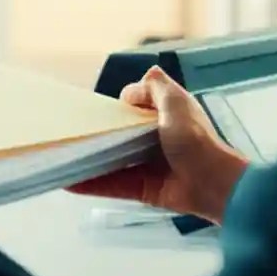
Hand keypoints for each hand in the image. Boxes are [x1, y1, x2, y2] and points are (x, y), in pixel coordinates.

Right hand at [67, 66, 248, 223]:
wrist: (213, 183)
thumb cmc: (195, 139)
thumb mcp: (175, 101)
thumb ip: (155, 86)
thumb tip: (129, 90)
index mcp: (167, 116)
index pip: (137, 108)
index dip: (119, 108)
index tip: (96, 110)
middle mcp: (157, 140)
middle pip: (122, 135)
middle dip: (99, 135)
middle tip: (72, 133)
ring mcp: (149, 166)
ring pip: (112, 161)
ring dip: (90, 160)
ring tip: (63, 158)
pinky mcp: (143, 189)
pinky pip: (113, 185)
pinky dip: (92, 184)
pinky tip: (69, 182)